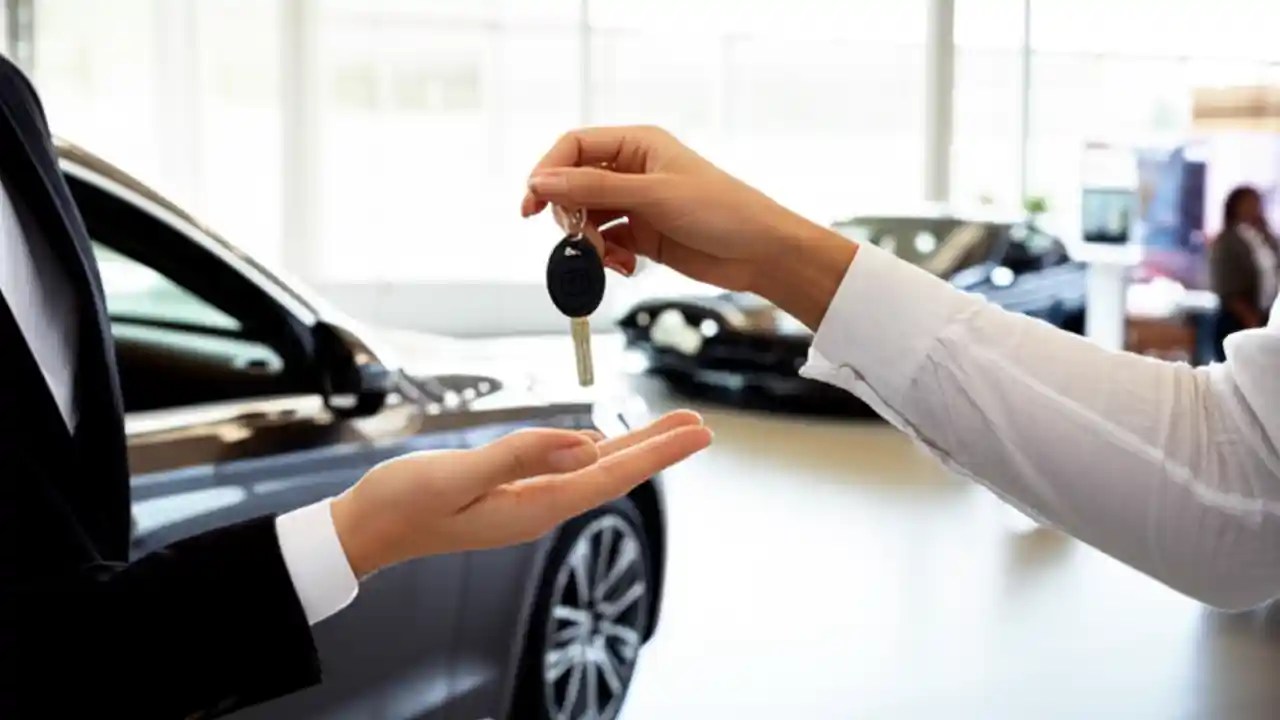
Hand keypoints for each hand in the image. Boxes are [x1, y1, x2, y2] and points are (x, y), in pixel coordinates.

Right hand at [329, 410, 710, 576]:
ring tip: (670, 429)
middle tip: (702, 426)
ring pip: (593, 470)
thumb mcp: (458, 474)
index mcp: (534, 506)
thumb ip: (520, 456)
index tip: (698, 433)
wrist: (368, 527)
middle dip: (659, 449)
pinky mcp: (510, 494)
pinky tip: (605, 442)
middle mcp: (539, 508)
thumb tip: (585, 445)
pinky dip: (596, 451)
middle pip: (613, 473)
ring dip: (635, 448)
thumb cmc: (404, 501)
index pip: (610, 475)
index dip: (658, 453)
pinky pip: (566, 470)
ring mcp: (526, 503)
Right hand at [520, 126, 856, 327]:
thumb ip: (594, 190)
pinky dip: (607, 257)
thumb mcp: (652, 196)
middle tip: (576, 237)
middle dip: (569, 213)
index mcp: (638, 144)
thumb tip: (542, 181)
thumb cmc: (723, 211)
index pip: (574, 147)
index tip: (533, 202)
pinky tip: (624, 266)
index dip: (548, 171)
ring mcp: (637, 204)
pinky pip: (606, 243)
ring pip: (587, 218)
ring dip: (588, 240)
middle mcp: (633, 170)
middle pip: (574, 185)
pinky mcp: (643, 235)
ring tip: (608, 256)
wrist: (760, 253)